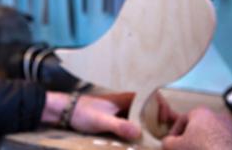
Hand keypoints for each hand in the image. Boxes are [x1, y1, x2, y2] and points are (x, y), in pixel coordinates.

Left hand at [41, 91, 176, 140]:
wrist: (64, 111)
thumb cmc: (81, 112)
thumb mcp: (101, 121)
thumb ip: (119, 126)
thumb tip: (138, 132)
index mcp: (125, 97)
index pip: (151, 96)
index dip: (162, 106)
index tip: (166, 120)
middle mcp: (125, 100)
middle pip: (149, 105)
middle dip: (160, 116)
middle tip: (167, 131)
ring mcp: (120, 108)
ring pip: (142, 113)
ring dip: (150, 122)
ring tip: (158, 135)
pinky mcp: (115, 116)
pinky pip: (133, 119)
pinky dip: (140, 126)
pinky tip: (141, 137)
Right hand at [162, 107, 231, 149]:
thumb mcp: (175, 146)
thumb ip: (167, 142)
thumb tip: (167, 142)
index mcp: (201, 113)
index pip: (182, 120)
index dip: (174, 133)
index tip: (172, 144)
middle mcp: (219, 116)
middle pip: (200, 127)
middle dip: (192, 138)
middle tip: (187, 149)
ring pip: (215, 136)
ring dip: (207, 144)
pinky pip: (228, 144)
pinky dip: (221, 148)